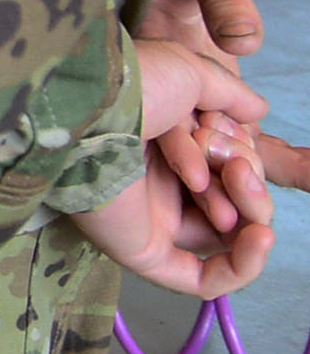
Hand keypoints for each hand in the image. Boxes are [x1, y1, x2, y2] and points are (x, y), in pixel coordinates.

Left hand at [85, 35, 275, 296]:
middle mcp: (160, 182)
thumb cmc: (133, 87)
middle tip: (230, 160)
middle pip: (235, 201)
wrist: (93, 109)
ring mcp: (153, 219)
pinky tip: (260, 235)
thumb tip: (257, 110)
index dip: (243, 150)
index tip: (226, 128)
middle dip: (246, 177)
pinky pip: (205, 279)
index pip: (230, 166)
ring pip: (228, 234)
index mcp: (167, 144)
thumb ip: (228, 93)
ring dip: (248, 205)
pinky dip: (244, 263)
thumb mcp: (190, 75)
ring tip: (231, 175)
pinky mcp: (145, 251)